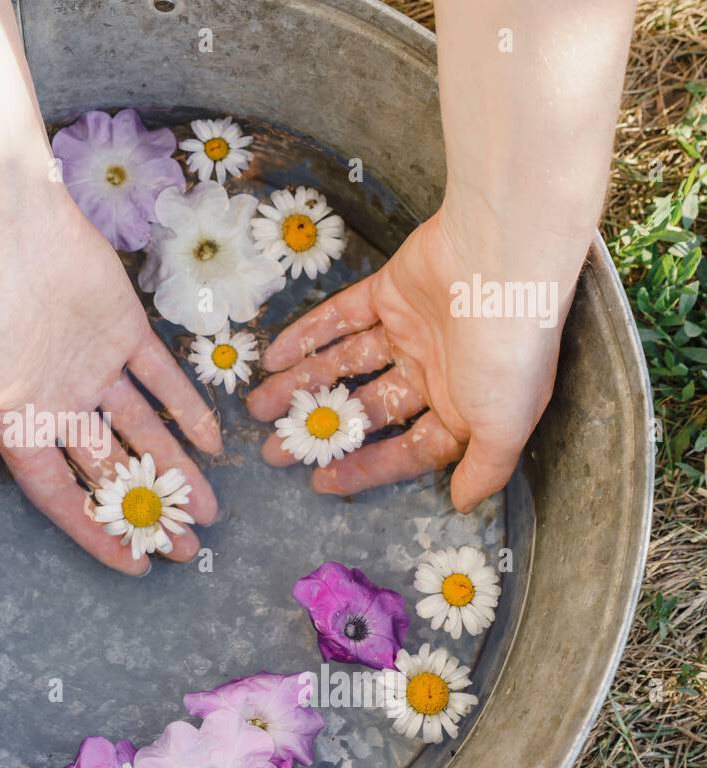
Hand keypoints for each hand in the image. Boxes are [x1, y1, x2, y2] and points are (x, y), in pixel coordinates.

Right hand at [0, 189, 221, 573]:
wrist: (8, 234)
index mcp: (19, 425)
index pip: (63, 495)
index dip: (96, 532)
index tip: (136, 566)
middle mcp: (59, 402)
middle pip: (109, 468)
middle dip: (144, 508)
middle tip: (186, 547)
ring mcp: (93, 366)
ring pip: (142, 430)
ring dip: (174, 467)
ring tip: (210, 510)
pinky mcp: (124, 330)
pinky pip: (162, 378)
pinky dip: (187, 407)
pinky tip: (214, 443)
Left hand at [247, 207, 576, 511]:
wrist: (504, 262)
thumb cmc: (508, 353)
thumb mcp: (505, 427)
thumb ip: (483, 468)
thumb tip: (463, 505)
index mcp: (465, 408)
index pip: (406, 449)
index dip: (365, 467)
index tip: (319, 480)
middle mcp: (437, 371)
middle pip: (368, 409)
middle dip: (322, 430)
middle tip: (275, 450)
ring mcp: (411, 329)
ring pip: (347, 365)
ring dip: (304, 385)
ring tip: (259, 407)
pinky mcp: (391, 290)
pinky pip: (341, 318)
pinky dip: (308, 336)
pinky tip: (274, 358)